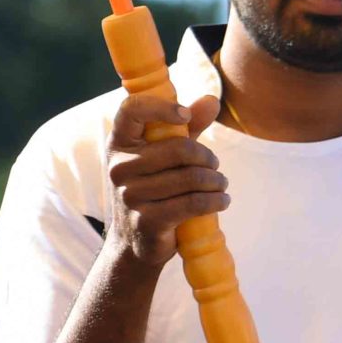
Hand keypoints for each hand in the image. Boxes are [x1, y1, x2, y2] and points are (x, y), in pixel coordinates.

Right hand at [104, 92, 227, 272]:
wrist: (135, 242)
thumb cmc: (153, 189)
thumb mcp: (165, 156)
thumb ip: (186, 128)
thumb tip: (211, 100)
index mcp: (119, 144)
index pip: (131, 110)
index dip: (161, 107)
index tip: (185, 115)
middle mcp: (119, 168)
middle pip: (178, 149)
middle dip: (207, 157)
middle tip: (214, 166)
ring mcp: (130, 196)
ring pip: (190, 178)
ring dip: (216, 181)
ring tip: (221, 185)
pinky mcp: (146, 221)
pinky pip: (193, 203)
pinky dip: (216, 200)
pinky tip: (222, 200)